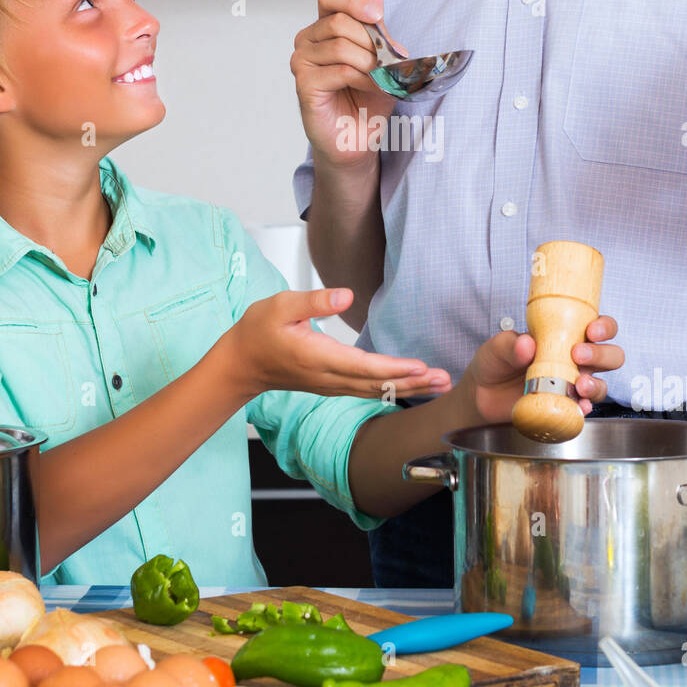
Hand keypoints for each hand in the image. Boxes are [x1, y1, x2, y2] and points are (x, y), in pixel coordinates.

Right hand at [226, 287, 451, 402]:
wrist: (241, 363)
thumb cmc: (258, 331)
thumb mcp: (280, 305)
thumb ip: (314, 301)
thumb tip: (346, 295)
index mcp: (318, 357)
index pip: (363, 367)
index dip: (393, 369)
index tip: (420, 367)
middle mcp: (328, 377)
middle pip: (377, 385)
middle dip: (413, 382)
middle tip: (445, 380)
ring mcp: (330, 385)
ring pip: (375, 391)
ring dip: (408, 387)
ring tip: (439, 383)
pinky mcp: (331, 385)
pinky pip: (367, 391)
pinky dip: (392, 389)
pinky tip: (411, 385)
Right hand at [289, 0, 409, 168]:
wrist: (359, 136)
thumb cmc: (367, 97)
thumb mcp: (380, 54)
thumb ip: (375, 21)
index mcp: (324, 27)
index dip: (354, 0)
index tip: (377, 15)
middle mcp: (308, 41)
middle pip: (340, 23)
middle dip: (372, 42)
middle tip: (389, 61)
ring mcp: (302, 62)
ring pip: (341, 47)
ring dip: (371, 63)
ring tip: (382, 78)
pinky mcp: (304, 84)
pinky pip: (339, 71)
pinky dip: (364, 79)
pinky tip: (372, 88)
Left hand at [459, 315, 623, 424]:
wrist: (482, 396)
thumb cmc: (495, 363)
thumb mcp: (497, 347)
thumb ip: (510, 344)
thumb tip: (527, 344)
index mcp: (565, 336)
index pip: (598, 327)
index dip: (604, 327)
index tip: (591, 330)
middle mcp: (575, 360)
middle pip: (610, 356)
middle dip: (601, 354)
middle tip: (578, 354)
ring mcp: (572, 385)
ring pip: (602, 384)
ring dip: (596, 384)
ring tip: (579, 385)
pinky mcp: (565, 408)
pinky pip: (583, 409)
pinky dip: (584, 408)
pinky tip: (576, 406)